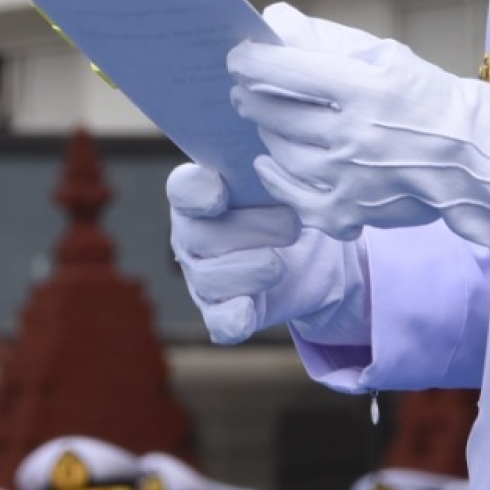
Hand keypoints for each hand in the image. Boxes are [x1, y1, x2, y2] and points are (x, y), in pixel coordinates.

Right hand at [167, 163, 366, 345]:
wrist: (306, 254)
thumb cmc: (281, 206)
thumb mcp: (278, 182)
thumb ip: (269, 171)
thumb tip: (279, 167)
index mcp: (198, 196)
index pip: (183, 189)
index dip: (197, 192)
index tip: (221, 194)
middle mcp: (191, 237)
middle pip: (203, 236)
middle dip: (252, 230)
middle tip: (292, 226)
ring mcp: (202, 278)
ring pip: (211, 280)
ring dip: (253, 270)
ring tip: (279, 265)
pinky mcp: (220, 314)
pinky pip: (218, 322)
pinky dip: (233, 318)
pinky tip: (248, 309)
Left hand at [230, 6, 489, 254]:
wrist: (474, 157)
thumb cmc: (427, 98)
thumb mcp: (385, 55)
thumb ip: (327, 38)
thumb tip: (275, 20)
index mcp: (366, 88)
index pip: (286, 69)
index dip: (251, 61)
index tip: (238, 57)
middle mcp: (356, 135)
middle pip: (275, 113)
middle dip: (250, 96)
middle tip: (244, 88)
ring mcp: (352, 179)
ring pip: (281, 153)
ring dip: (265, 132)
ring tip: (267, 119)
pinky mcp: (353, 212)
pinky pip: (296, 200)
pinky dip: (276, 179)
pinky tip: (269, 163)